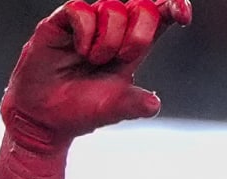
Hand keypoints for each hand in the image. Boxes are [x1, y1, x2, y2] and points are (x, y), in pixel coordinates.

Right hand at [1, 0, 191, 153]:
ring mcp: (87, 24)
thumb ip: (134, 104)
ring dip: (110, 37)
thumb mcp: (114, 109)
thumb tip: (154, 104)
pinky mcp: (60, 23)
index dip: (174, 6)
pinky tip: (81, 50)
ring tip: (95, 60)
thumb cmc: (81, 110)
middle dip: (141, 31)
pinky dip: (86, 30)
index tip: (183, 16)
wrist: (43, 118)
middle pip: (142, 6)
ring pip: (112, 6)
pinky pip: (80, 9)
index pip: (160, 15)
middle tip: (125, 56)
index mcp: (133, 46)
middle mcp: (113, 29)